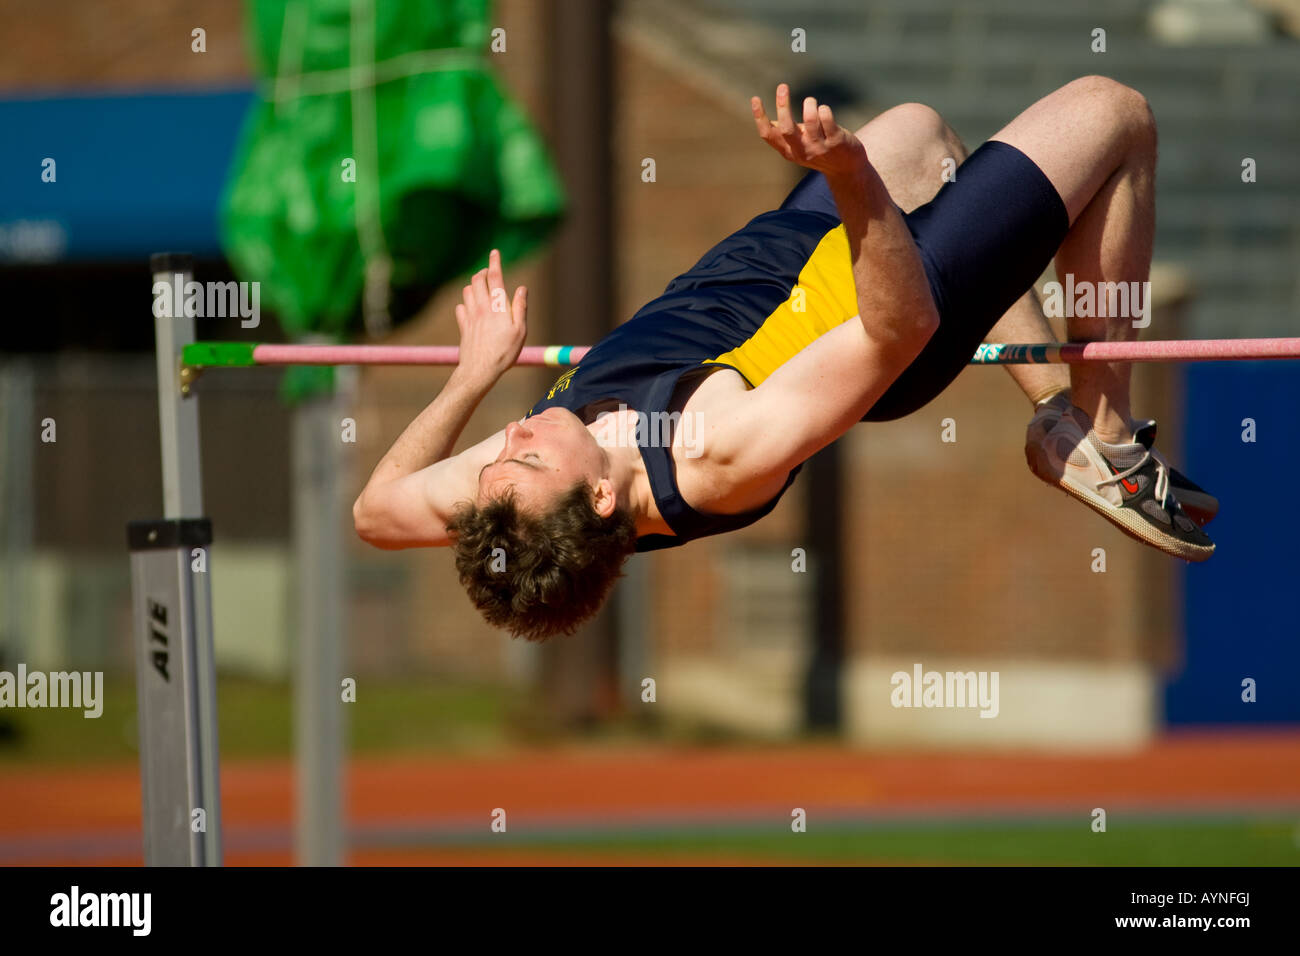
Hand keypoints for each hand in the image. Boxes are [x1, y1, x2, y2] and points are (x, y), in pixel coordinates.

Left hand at [453, 248, 526, 386]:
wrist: (479, 370)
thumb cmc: (504, 353)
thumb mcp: (520, 331)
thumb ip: (521, 308)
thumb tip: (522, 289)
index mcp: (498, 307)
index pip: (495, 277)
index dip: (495, 262)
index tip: (494, 252)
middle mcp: (482, 308)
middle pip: (477, 280)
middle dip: (483, 272)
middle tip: (489, 273)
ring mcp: (470, 317)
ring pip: (467, 291)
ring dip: (473, 286)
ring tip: (481, 289)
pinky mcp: (463, 327)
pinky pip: (460, 308)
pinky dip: (465, 304)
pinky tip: (471, 309)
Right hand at [751, 84, 866, 177]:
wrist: (847, 169)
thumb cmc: (820, 150)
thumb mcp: (799, 147)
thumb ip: (786, 136)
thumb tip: (769, 122)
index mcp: (788, 151)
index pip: (768, 135)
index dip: (760, 117)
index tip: (756, 98)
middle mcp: (802, 151)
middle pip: (786, 128)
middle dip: (782, 106)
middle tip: (782, 87)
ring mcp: (819, 147)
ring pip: (811, 120)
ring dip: (810, 105)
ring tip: (810, 101)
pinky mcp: (836, 142)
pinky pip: (827, 119)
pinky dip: (824, 110)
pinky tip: (823, 110)